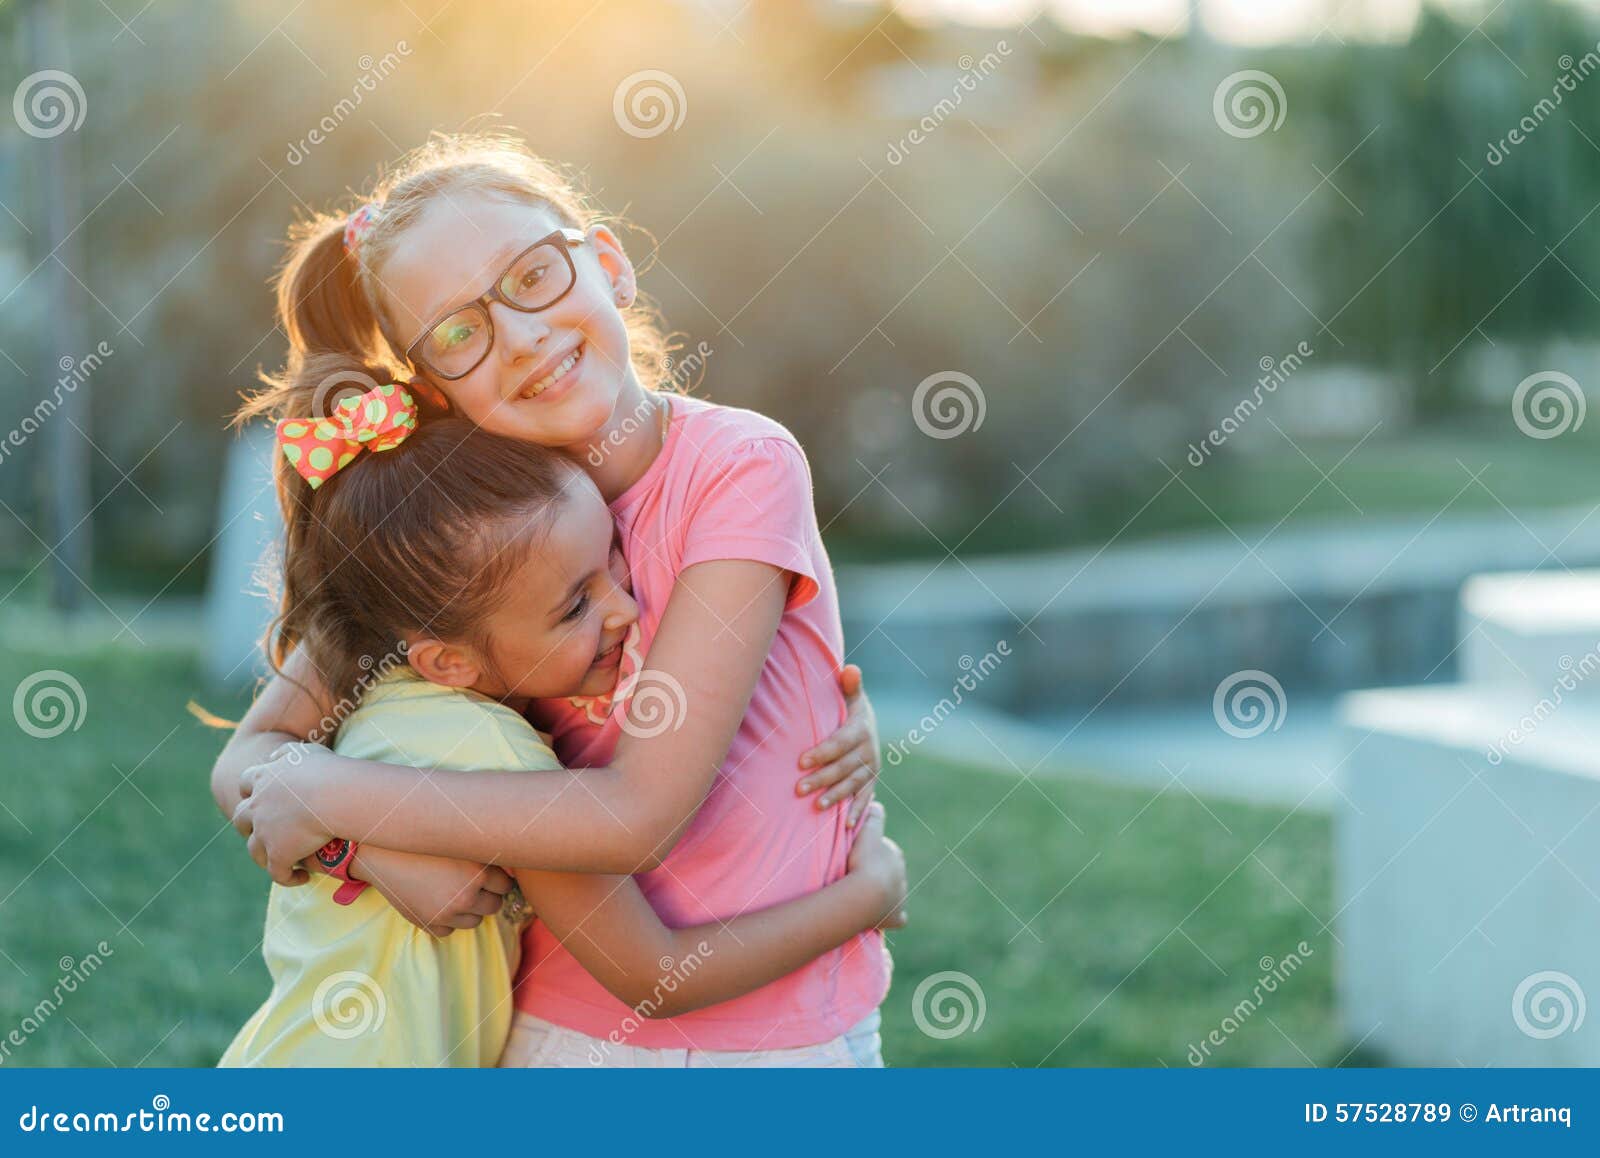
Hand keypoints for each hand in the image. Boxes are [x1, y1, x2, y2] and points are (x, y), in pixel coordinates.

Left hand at [230, 741, 337, 884]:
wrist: (332, 796)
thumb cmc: (326, 770)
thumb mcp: (304, 752)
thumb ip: (286, 753)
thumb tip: (274, 756)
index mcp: (262, 778)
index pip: (246, 783)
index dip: (251, 790)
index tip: (259, 794)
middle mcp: (257, 806)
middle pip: (241, 817)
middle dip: (248, 824)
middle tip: (262, 829)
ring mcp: (265, 832)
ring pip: (254, 849)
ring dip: (264, 855)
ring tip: (280, 860)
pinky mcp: (279, 853)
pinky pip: (278, 873)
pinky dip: (288, 877)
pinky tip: (302, 878)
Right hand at [350, 846, 512, 938]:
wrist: (382, 854)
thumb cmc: (424, 842)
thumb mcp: (459, 842)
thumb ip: (484, 856)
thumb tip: (510, 864)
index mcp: (478, 873)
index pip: (506, 885)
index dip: (498, 879)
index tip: (491, 873)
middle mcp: (466, 897)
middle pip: (494, 906)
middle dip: (487, 895)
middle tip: (474, 882)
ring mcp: (447, 914)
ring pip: (475, 921)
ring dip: (470, 909)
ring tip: (454, 890)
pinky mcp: (429, 925)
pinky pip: (450, 930)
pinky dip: (448, 920)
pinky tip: (438, 901)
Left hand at [798, 664, 879, 825]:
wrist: (866, 728)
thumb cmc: (849, 710)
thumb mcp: (851, 697)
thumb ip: (849, 686)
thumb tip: (850, 669)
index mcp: (861, 729)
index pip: (840, 742)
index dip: (822, 752)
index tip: (801, 760)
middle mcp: (869, 751)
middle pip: (843, 767)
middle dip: (822, 778)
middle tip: (799, 788)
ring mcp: (871, 769)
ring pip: (852, 785)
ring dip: (835, 796)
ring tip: (817, 806)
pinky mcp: (871, 783)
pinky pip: (865, 799)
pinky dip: (857, 812)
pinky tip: (847, 826)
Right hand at [846, 802, 906, 929]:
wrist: (865, 892)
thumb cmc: (863, 860)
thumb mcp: (866, 832)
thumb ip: (872, 816)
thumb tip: (875, 801)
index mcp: (895, 856)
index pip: (884, 853)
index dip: (869, 856)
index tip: (856, 861)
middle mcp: (902, 876)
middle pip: (889, 875)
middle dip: (878, 877)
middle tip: (856, 880)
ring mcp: (901, 898)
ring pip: (893, 895)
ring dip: (882, 897)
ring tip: (863, 899)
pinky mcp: (897, 917)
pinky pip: (897, 918)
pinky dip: (890, 918)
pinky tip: (880, 919)